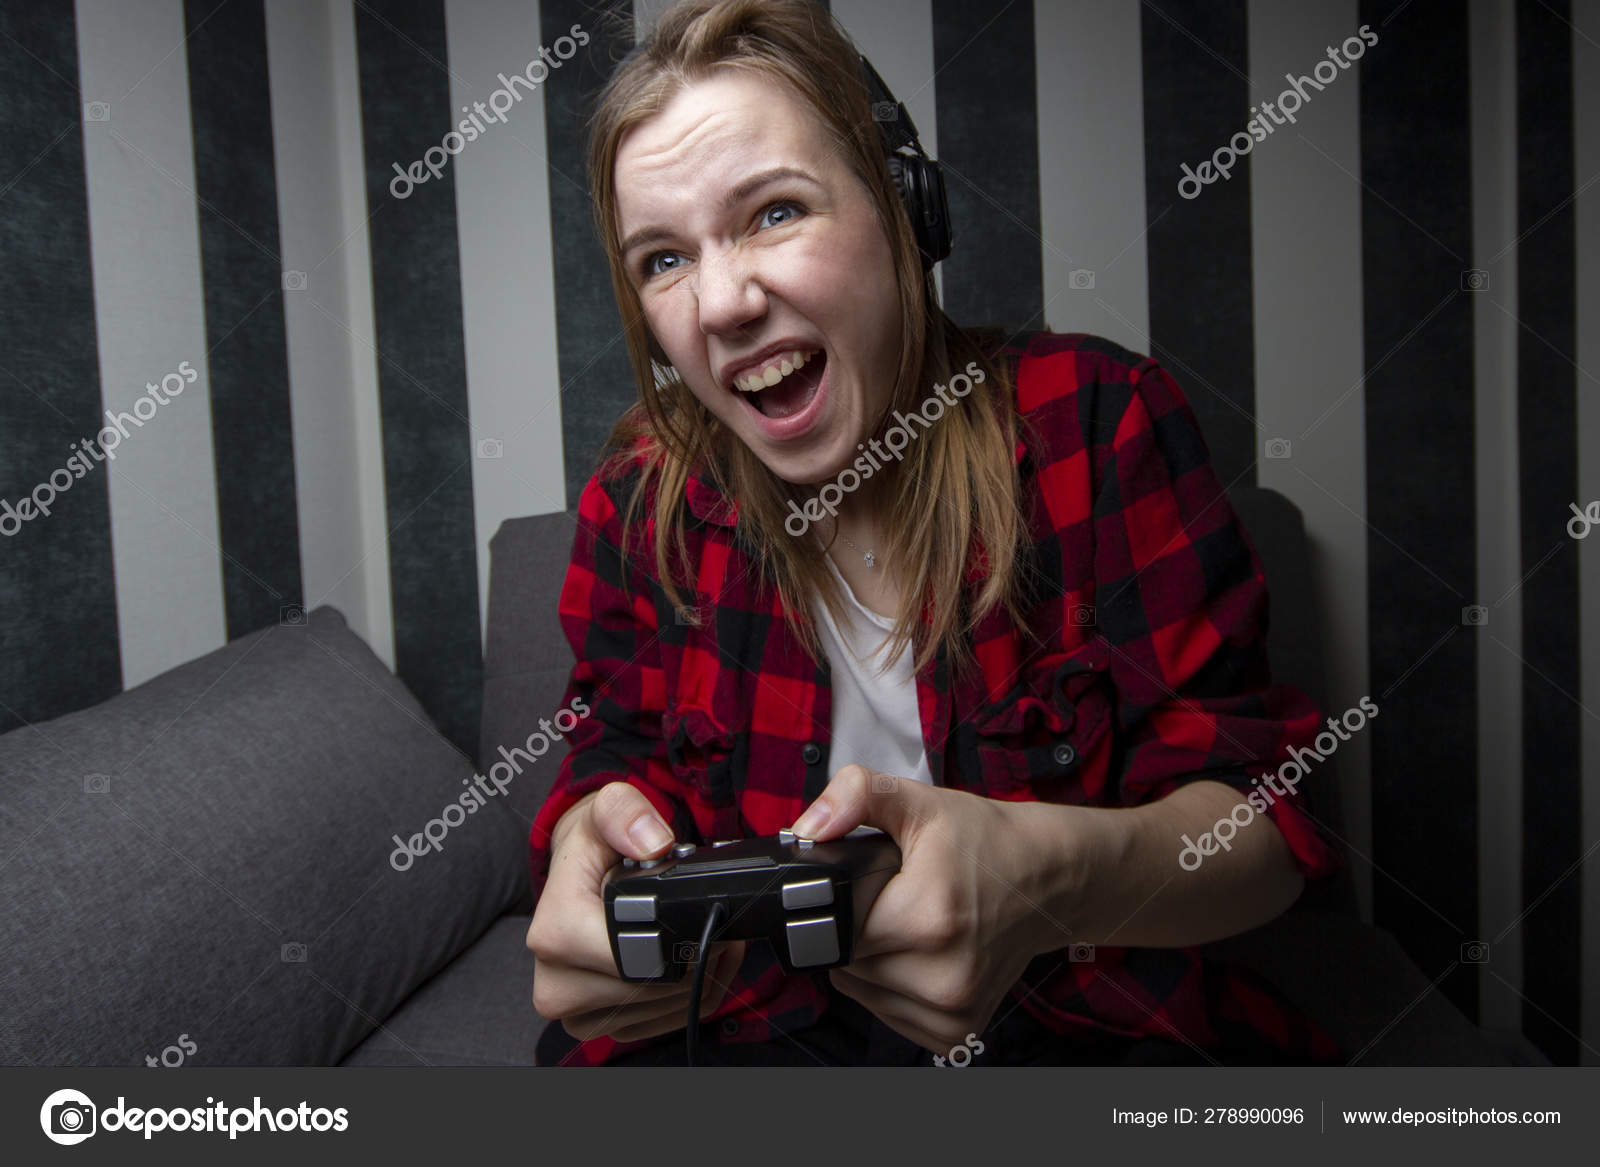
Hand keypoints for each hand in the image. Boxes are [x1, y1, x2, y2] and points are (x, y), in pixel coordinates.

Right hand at [526, 782, 746, 1044]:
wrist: (580, 872)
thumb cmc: (595, 844)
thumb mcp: (608, 808)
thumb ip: (627, 812)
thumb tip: (652, 843)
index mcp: (555, 936)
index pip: (635, 963)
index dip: (681, 940)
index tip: (704, 912)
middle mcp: (556, 984)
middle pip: (654, 990)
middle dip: (694, 957)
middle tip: (712, 920)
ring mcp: (577, 1012)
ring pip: (665, 1009)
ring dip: (698, 975)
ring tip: (698, 930)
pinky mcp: (600, 1026)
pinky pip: (665, 1022)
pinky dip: (690, 993)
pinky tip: (688, 956)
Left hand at [789, 765, 1088, 1056]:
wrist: (1049, 878)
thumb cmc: (986, 842)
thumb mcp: (920, 802)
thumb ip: (856, 796)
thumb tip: (808, 829)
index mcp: (927, 920)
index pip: (834, 928)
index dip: (841, 903)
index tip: (868, 886)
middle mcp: (942, 977)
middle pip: (845, 962)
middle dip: (856, 929)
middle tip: (894, 899)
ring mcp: (952, 1011)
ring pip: (861, 991)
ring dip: (871, 961)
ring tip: (910, 924)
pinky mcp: (957, 1031)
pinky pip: (889, 1013)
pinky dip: (892, 986)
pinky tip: (920, 954)